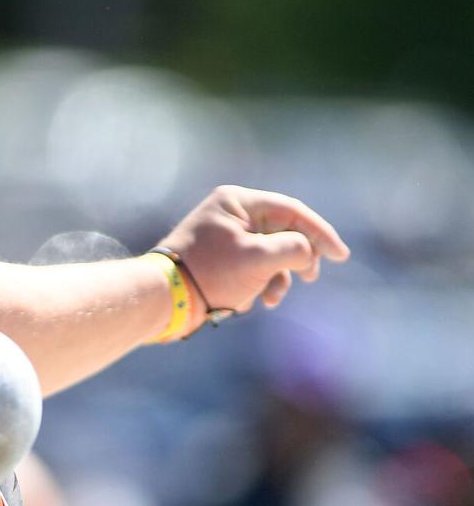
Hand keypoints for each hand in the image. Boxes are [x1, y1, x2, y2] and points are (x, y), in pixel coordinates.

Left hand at [162, 186, 349, 330]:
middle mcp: (230, 213)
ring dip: (276, 278)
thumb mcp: (259, 259)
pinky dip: (257, 284)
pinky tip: (248, 303)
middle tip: (309, 278)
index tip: (340, 256)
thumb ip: (293, 249)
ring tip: (271, 300)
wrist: (164, 299)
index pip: (292, 211)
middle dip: (296, 258)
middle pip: (282, 231)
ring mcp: (223, 236)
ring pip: (267, 254)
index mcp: (237, 201)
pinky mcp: (218, 259)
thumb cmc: (210, 273)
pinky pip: (250, 267)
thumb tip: (307, 252)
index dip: (320, 233)